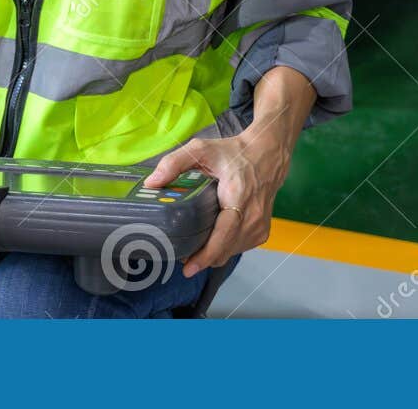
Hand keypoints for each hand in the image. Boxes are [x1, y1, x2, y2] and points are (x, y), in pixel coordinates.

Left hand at [143, 130, 288, 276]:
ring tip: (193, 248)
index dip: (206, 254)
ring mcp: (260, 226)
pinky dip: (224, 249)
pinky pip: (238, 248)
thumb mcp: (201, 149)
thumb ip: (174, 163)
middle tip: (180, 256)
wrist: (266, 155)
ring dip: (212, 255)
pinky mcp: (262, 232)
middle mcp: (253, 215)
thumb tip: (151, 183)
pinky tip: (211, 240)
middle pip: (225, 249)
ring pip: (231, 252)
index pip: (225, 233)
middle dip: (201, 258)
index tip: (188, 267)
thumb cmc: (234, 153)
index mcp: (239, 196)